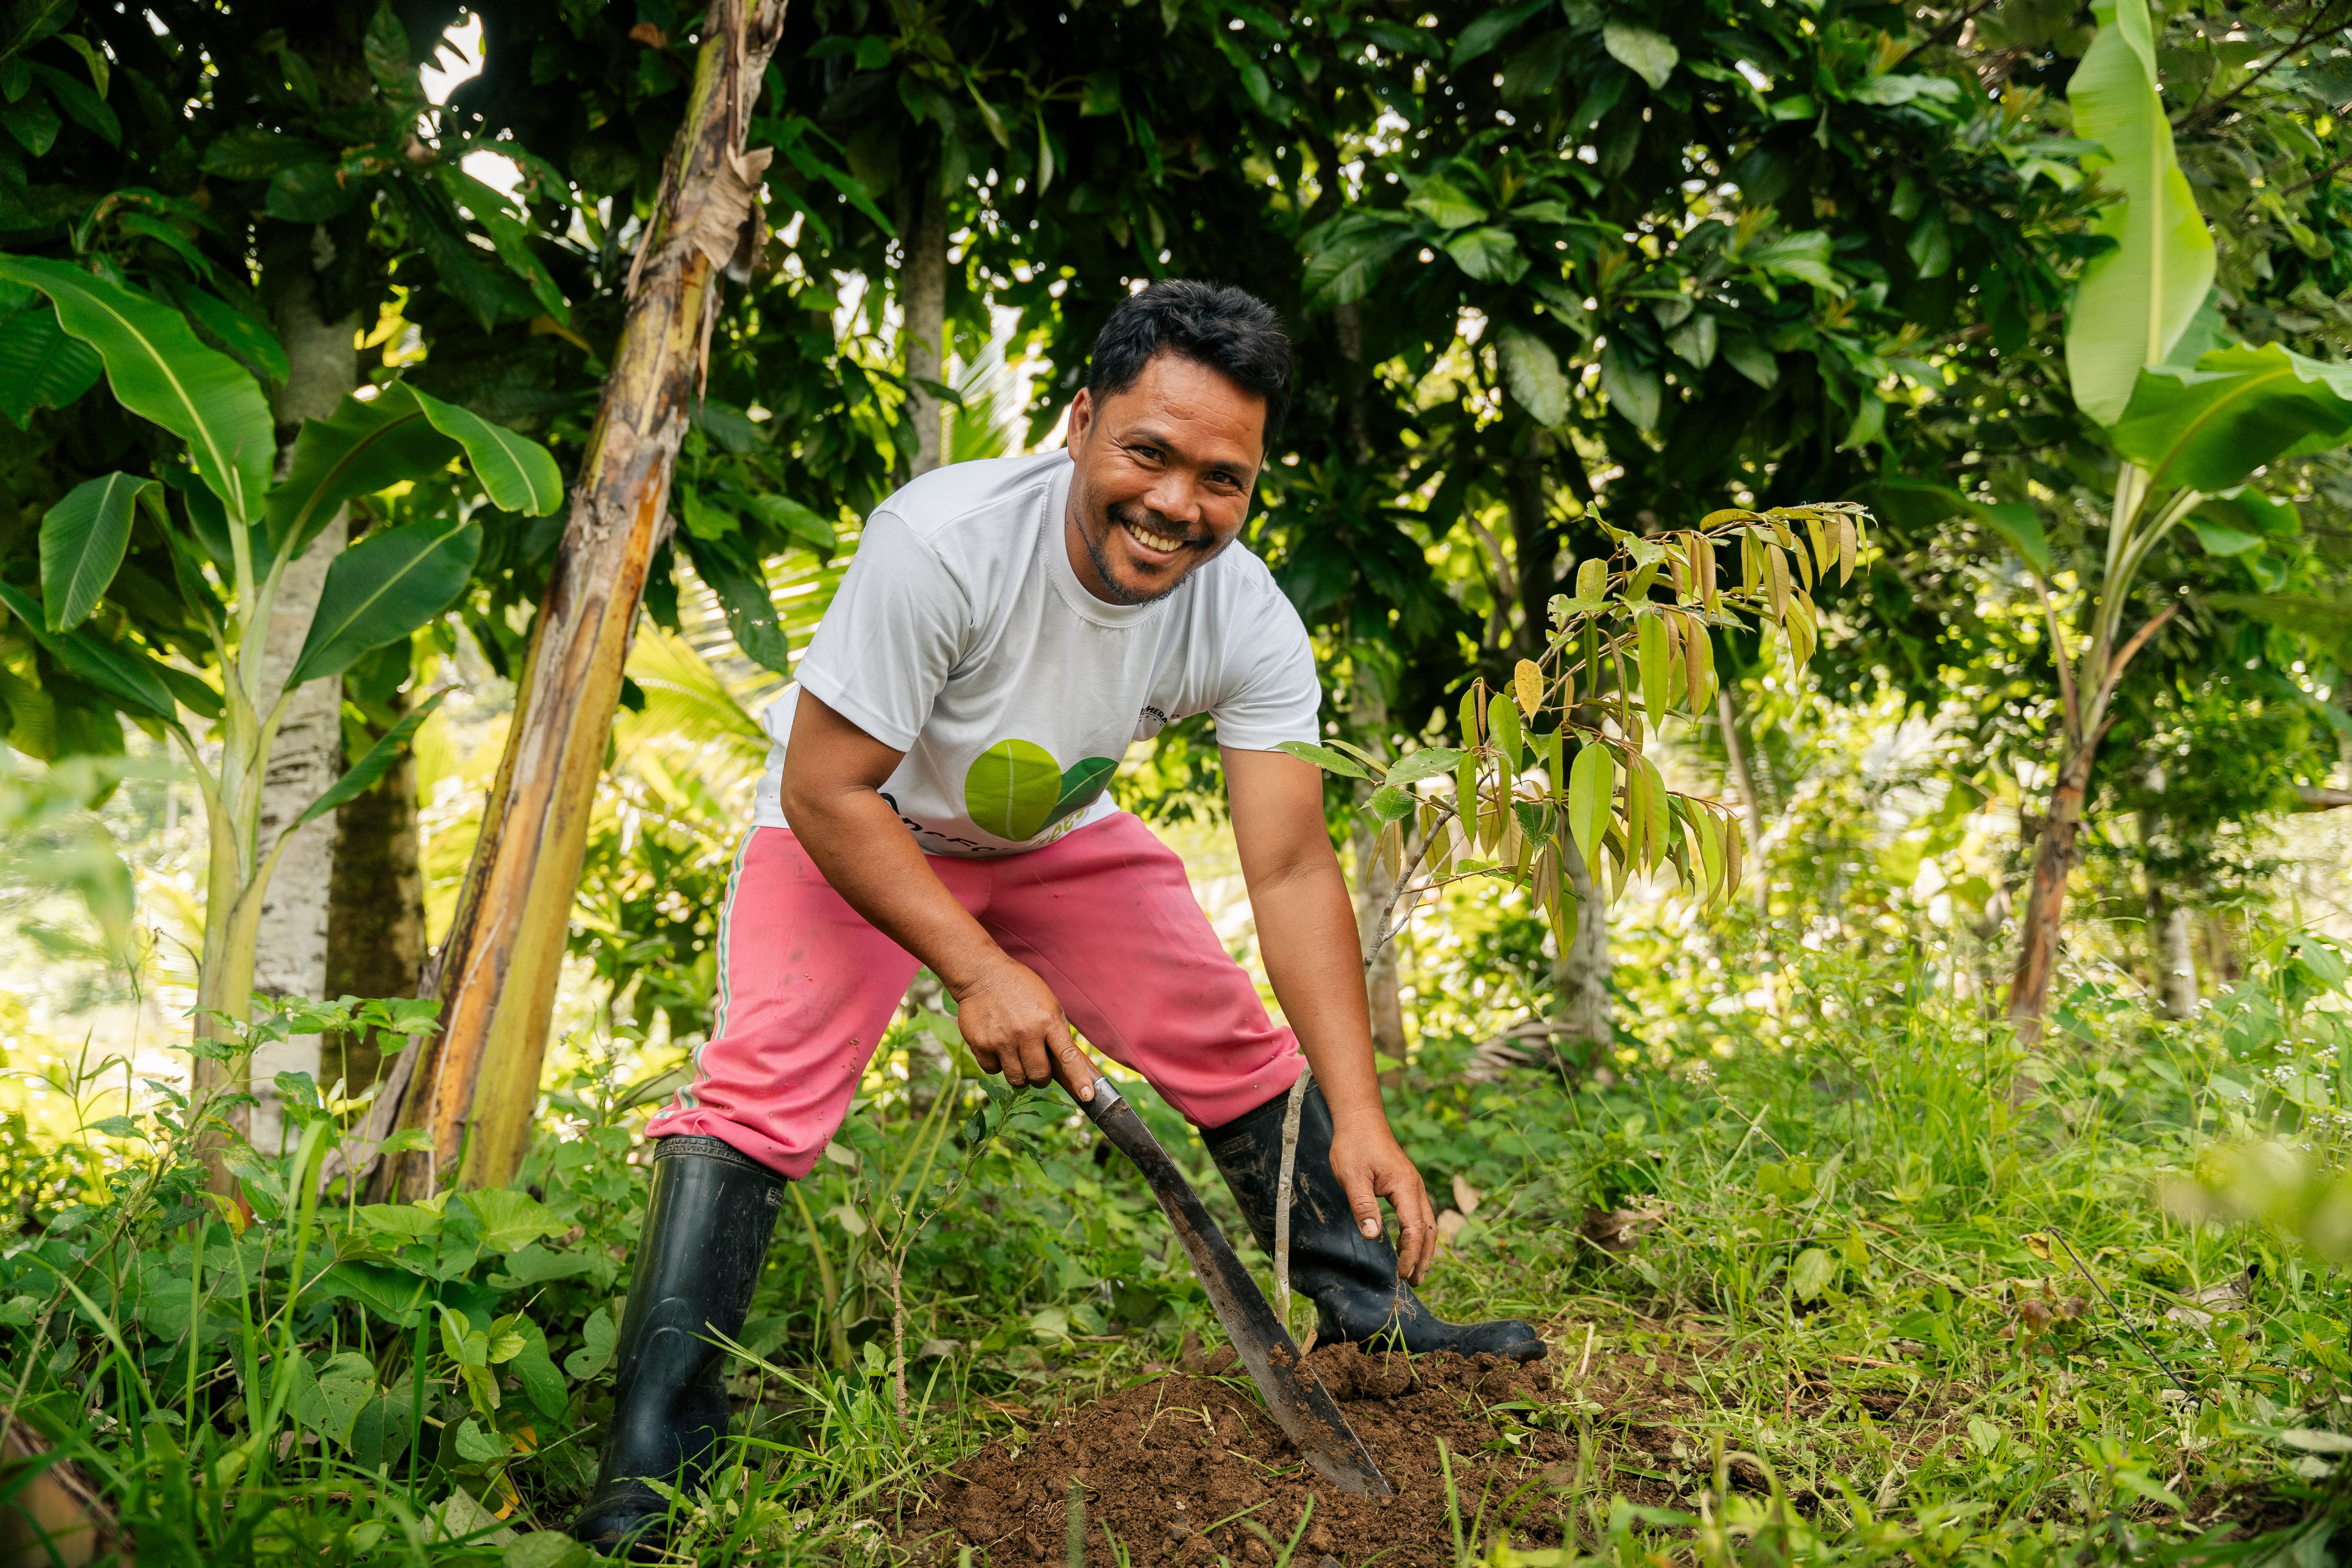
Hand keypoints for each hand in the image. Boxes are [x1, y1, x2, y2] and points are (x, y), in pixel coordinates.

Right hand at [950, 957, 1097, 1100]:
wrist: (983, 975)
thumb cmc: (1021, 989)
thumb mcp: (1049, 1003)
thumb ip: (1057, 1031)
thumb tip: (1067, 1062)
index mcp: (1048, 1021)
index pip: (1068, 1057)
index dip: (1079, 1079)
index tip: (1087, 1096)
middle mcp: (1026, 1032)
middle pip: (1039, 1076)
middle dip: (1040, 1077)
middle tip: (1036, 1066)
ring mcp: (1002, 1040)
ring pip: (1016, 1079)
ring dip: (1020, 1074)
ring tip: (1016, 1055)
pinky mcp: (980, 1044)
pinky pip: (993, 1070)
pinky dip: (997, 1064)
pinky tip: (997, 1046)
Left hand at [1326, 1120, 1437, 1285]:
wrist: (1360, 1119)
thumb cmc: (1354, 1145)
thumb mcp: (1352, 1177)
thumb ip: (1363, 1206)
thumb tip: (1373, 1236)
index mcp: (1404, 1186)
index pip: (1414, 1229)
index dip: (1410, 1254)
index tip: (1401, 1274)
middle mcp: (1414, 1187)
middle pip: (1428, 1229)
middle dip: (1425, 1257)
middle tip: (1415, 1282)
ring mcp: (1412, 1186)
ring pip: (1426, 1222)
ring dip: (1423, 1248)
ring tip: (1416, 1271)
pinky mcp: (1405, 1185)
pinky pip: (1417, 1214)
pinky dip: (1416, 1234)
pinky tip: (1407, 1245)